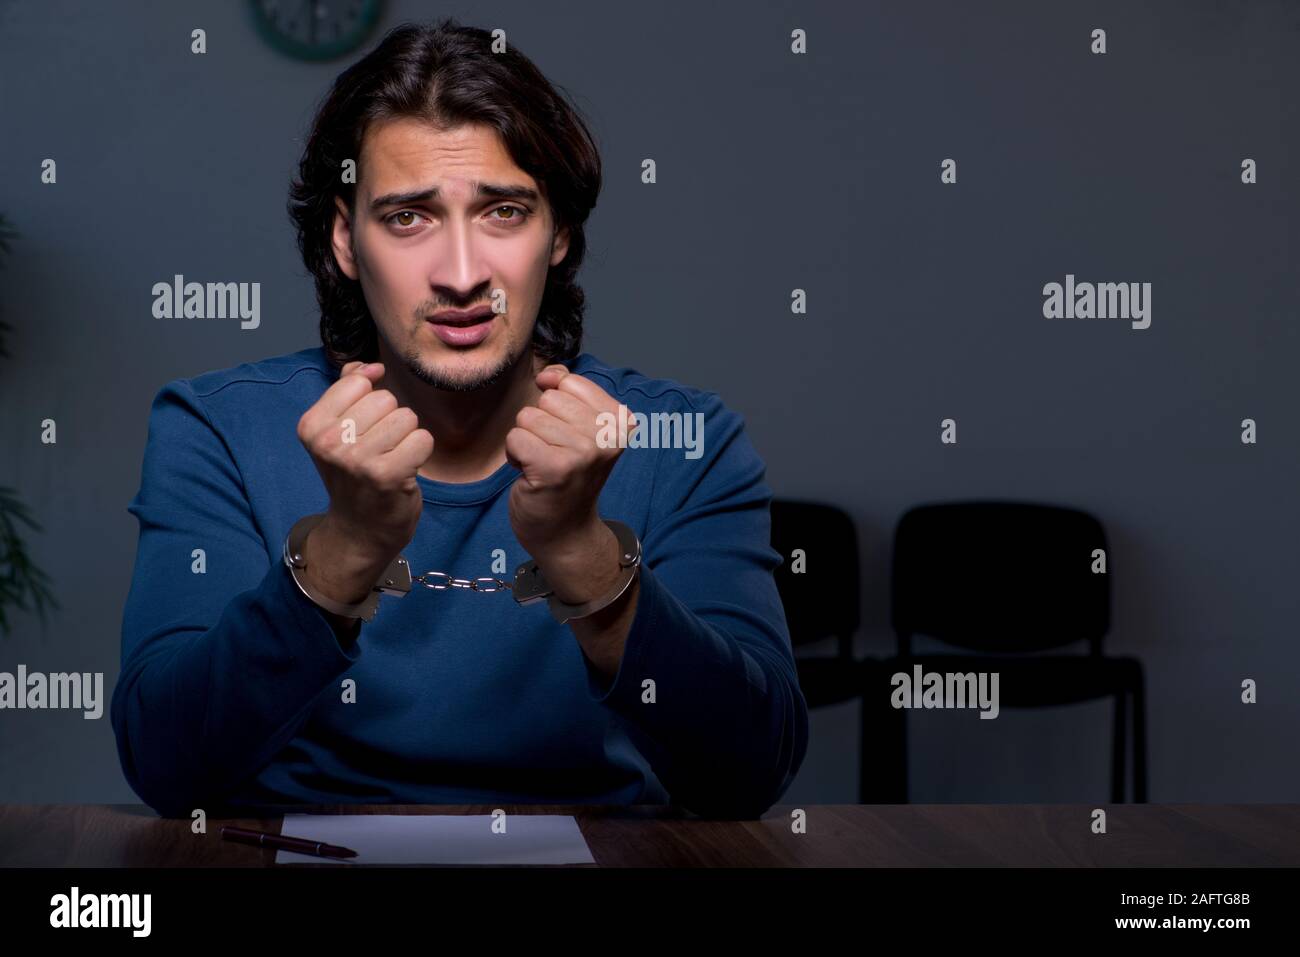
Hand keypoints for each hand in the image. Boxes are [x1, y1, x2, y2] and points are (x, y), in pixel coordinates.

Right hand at [296, 360, 433, 566]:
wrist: (359, 529)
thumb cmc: (354, 475)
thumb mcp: (337, 430)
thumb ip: (348, 390)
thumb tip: (369, 366)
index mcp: (312, 425)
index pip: (359, 382)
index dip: (370, 403)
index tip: (362, 431)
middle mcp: (330, 442)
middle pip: (386, 398)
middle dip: (390, 421)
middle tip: (378, 450)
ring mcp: (358, 459)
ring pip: (407, 417)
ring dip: (406, 437)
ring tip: (390, 459)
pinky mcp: (388, 475)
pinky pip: (423, 438)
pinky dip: (420, 453)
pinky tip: (404, 470)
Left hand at [505, 364, 632, 558]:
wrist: (565, 531)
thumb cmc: (567, 475)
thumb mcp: (580, 427)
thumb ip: (569, 391)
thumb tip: (548, 374)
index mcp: (620, 422)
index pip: (571, 383)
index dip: (557, 405)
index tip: (567, 436)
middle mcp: (608, 437)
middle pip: (548, 399)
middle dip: (541, 425)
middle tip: (554, 454)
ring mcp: (583, 453)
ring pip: (529, 418)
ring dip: (527, 441)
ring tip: (543, 464)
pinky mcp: (554, 469)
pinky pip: (515, 438)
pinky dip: (515, 456)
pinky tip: (532, 474)